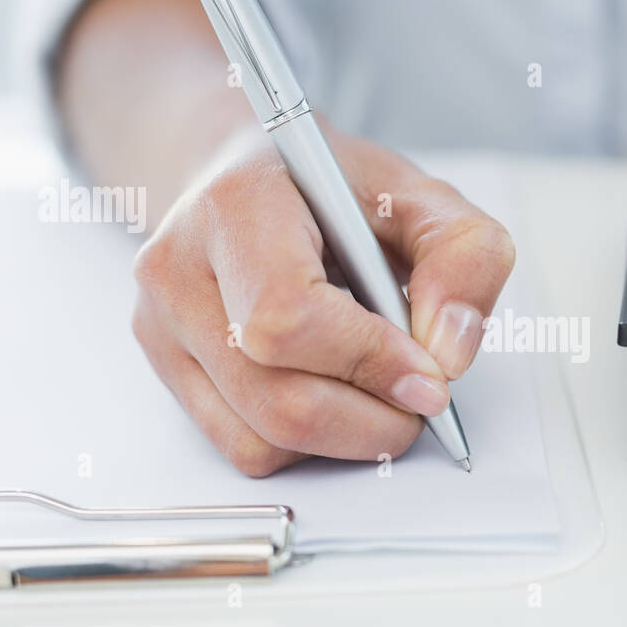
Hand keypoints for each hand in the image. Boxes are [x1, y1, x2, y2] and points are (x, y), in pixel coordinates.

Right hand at [131, 122, 514, 475]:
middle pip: (278, 400)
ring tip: (378, 386)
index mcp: (237, 205)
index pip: (288, 318)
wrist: (246, 176)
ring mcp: (160, 327)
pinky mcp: (165, 373)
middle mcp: (178, 269)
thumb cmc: (333, 190)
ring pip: (261, 440)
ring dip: (346, 437)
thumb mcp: (422, 197)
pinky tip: (331, 391)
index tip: (432, 377)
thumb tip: (449, 354)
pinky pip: (245, 450)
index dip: (370, 361)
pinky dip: (308, 445)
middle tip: (423, 398)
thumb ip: (465, 257)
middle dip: (373, 419)